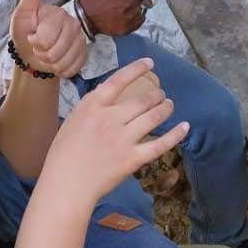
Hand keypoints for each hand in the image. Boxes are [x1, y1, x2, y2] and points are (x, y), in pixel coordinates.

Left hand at [10, 0, 86, 77]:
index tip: (32, 36)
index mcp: (58, 14)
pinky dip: (61, 70)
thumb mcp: (21, 14)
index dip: (35, 43)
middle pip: (56, 52)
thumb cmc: (25, 32)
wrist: (32, 54)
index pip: (46, 38)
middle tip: (39, 48)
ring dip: (51, 64)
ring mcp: (81, 40)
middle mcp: (74, 24)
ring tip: (46, 55)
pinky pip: (73, 68)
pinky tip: (56, 62)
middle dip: (43, 55)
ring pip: (64, 62)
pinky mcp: (84, 54)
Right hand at [42, 59, 187, 204]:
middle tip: (161, 95)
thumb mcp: (72, 121)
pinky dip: (176, 134)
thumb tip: (109, 99)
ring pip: (153, 117)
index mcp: (92, 106)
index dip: (136, 69)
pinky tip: (185, 127)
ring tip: (169, 105)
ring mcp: (123, 138)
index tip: (150, 63)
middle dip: (156, 95)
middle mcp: (110, 118)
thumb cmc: (63, 155)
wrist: (65, 184)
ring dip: (165, 108)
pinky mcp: (132, 158)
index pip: (118, 80)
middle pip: (142, 100)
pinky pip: (160, 144)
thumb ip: (92, 109)